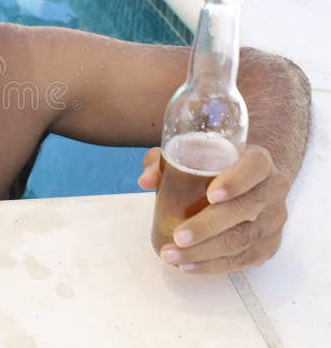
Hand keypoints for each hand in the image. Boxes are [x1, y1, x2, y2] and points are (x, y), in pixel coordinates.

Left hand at [138, 145, 289, 273]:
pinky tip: (188, 266)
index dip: (236, 181)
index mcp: (259, 161)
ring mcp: (273, 220)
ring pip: (242, 239)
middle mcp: (272, 190)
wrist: (251, 182)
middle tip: (178, 237)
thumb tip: (146, 180)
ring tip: (172, 255)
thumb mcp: (190, 155)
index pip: (255, 167)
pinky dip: (213, 265)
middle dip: (208, 227)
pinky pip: (242, 259)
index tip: (211, 195)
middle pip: (245, 209)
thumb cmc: (215, 165)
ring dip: (204, 252)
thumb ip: (165, 161)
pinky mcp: (268, 245)